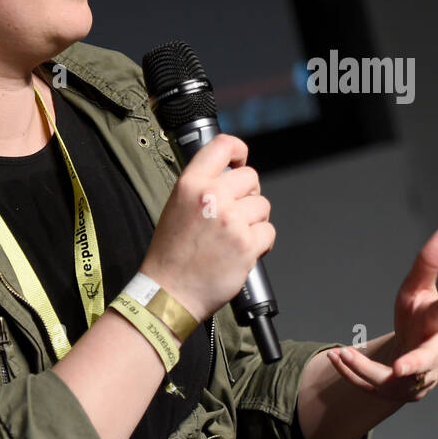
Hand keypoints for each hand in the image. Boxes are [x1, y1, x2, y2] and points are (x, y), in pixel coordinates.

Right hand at [141, 134, 273, 322]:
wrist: (168, 292)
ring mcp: (231, 220)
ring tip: (235, 236)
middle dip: (249, 194)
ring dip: (255, 220)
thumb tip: (230, 177)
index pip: (222, 145)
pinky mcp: (246, 244)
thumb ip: (203, 187)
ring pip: (262, 205)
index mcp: (190, 184)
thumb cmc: (171, 254)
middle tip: (236, 212)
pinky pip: (269, 231)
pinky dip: (260, 242)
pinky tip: (242, 250)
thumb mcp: (176, 206)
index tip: (241, 160)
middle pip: (251, 177)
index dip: (238, 150)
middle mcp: (211, 197)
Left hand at [327, 227, 437, 401]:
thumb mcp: (420, 287)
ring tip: (344, 354)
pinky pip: (372, 386)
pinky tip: (337, 357)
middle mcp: (430, 354)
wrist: (417, 355)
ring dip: (366, 368)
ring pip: (393, 380)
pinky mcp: (395, 390)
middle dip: (414, 364)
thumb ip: (430, 262)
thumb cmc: (420, 317)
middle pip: (426, 360)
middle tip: (400, 368)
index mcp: (436, 324)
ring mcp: (414, 377)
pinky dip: (353, 373)